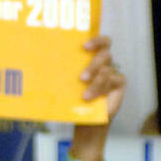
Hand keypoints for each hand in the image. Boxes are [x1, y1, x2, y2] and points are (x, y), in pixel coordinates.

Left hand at [71, 35, 124, 159]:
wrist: (86, 120)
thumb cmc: (74, 98)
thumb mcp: (67, 83)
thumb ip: (64, 71)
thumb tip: (42, 61)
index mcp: (93, 56)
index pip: (101, 41)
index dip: (97, 40)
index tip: (84, 46)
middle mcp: (105, 62)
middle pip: (105, 53)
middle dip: (94, 64)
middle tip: (82, 77)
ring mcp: (113, 72)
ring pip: (106, 70)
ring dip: (95, 82)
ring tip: (85, 95)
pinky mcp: (119, 83)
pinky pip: (112, 80)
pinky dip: (100, 88)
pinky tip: (91, 97)